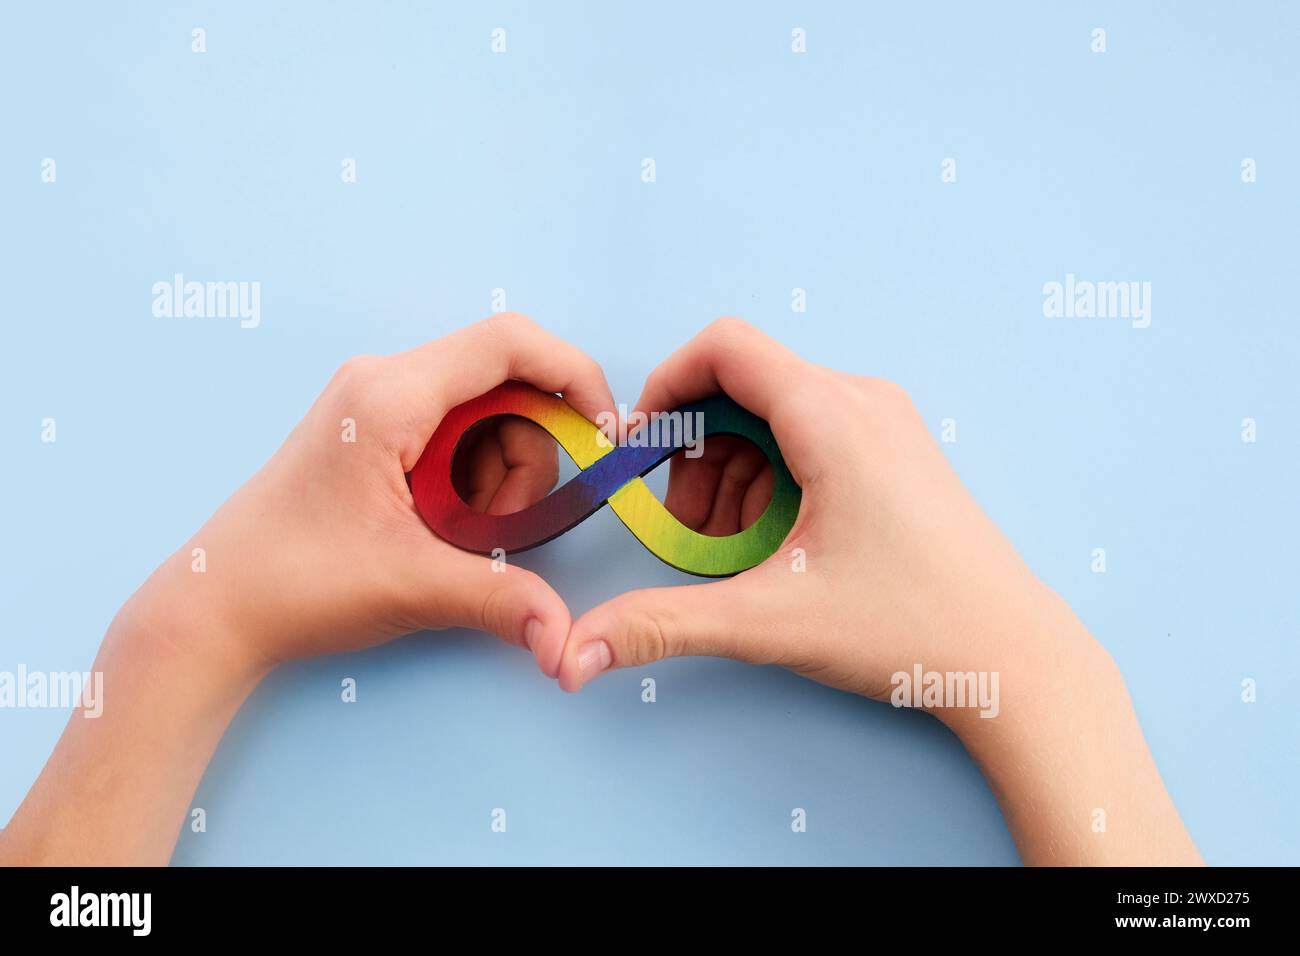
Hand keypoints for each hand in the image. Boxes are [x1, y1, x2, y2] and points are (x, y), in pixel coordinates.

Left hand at [0, 314, 613, 864]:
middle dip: (527, 457)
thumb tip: (569, 641)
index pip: (510, 343)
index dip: (574, 376)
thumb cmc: (295, 583)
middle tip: (498, 526)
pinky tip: (441, 528)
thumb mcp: (412, 587)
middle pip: (506, 387)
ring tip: (458, 537)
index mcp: (390, 394)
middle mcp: (383, 381)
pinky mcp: (371, 431)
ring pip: (484, 416)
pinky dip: (470, 482)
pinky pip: (454, 436)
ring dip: (498, 477)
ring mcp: (375, 403)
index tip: (606, 433)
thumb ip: (504, 600)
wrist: (213, 609)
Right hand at [548, 317, 1200, 865]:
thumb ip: (664, 623)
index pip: (724, 347)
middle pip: (742, 387)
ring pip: (774, 416)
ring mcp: (886, 424)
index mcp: (833, 416)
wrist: (1016, 659)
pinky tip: (774, 548)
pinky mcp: (896, 453)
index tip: (639, 451)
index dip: (664, 387)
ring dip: (731, 476)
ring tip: (732, 554)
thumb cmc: (912, 628)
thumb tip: (576, 648)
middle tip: (688, 532)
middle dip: (696, 454)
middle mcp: (862, 401)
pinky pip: (809, 438)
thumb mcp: (772, 621)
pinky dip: (772, 482)